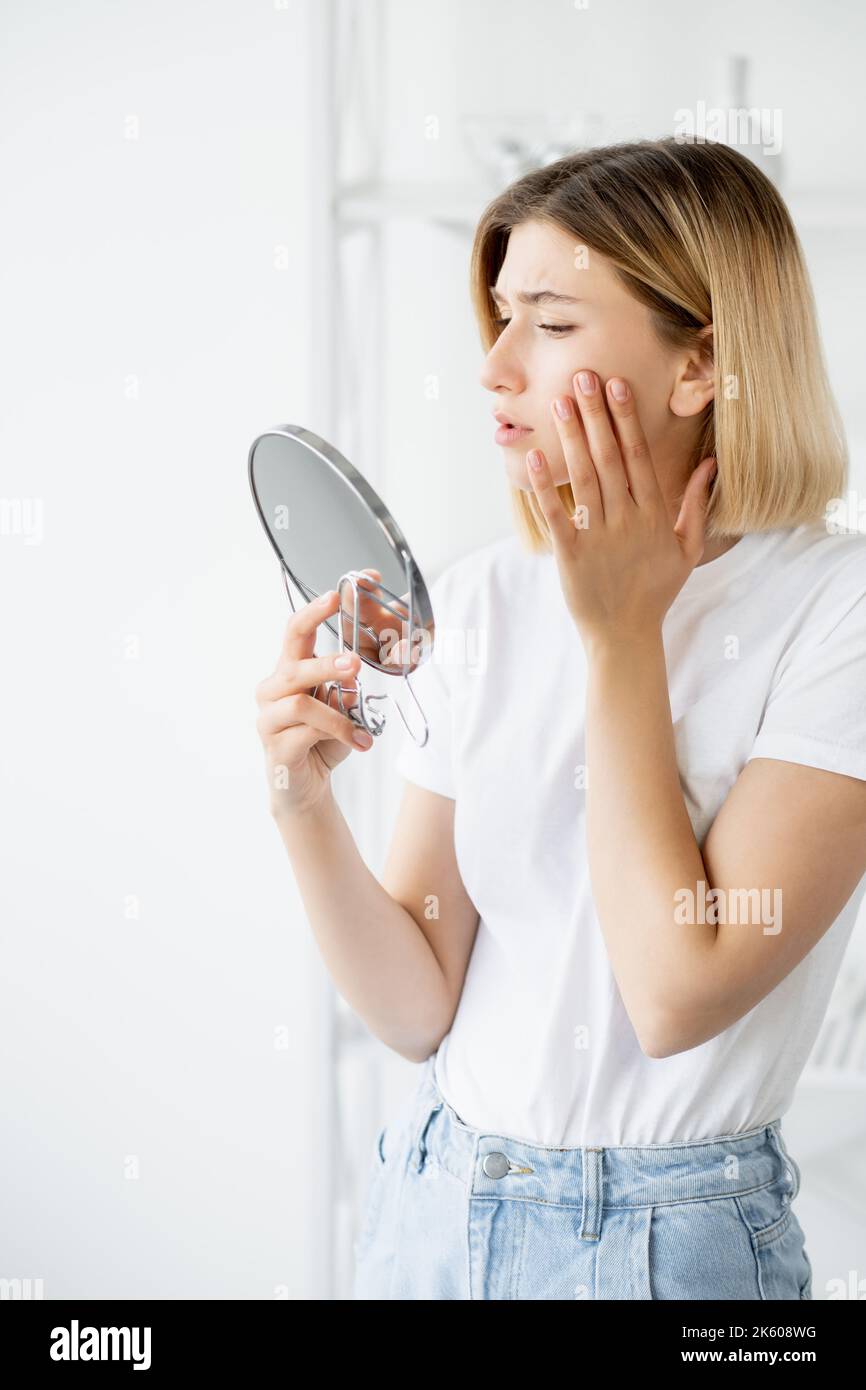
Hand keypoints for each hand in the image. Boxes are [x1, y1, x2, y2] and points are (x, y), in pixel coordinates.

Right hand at [255, 587, 375, 818]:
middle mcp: (273, 690)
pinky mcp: (274, 745)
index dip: (314, 612)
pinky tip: (358, 743)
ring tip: (363, 731)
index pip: (296, 632)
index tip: (335, 595)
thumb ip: (348, 685)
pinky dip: (336, 736)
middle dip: (327, 663)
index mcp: (290, 671)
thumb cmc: (322, 739)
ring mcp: (269, 717)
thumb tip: (359, 667)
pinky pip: (305, 733)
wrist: (306, 785)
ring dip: (338, 714)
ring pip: (300, 703)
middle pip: (295, 665)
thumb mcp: (343, 707)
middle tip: (356, 664)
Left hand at [526, 370, 716, 648]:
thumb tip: (710, 465)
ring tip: (560, 402)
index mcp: (654, 514)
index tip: (617, 386)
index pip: (638, 457)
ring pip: (585, 478)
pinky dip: (546, 488)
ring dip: (572, 438)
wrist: (626, 636)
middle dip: (596, 415)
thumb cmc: (656, 591)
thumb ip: (695, 505)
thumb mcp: (687, 549)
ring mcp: (600, 537)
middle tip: (583, 376)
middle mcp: (628, 520)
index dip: (627, 419)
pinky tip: (536, 458)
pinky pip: (558, 516)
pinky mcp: (572, 556)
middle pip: (610, 458)